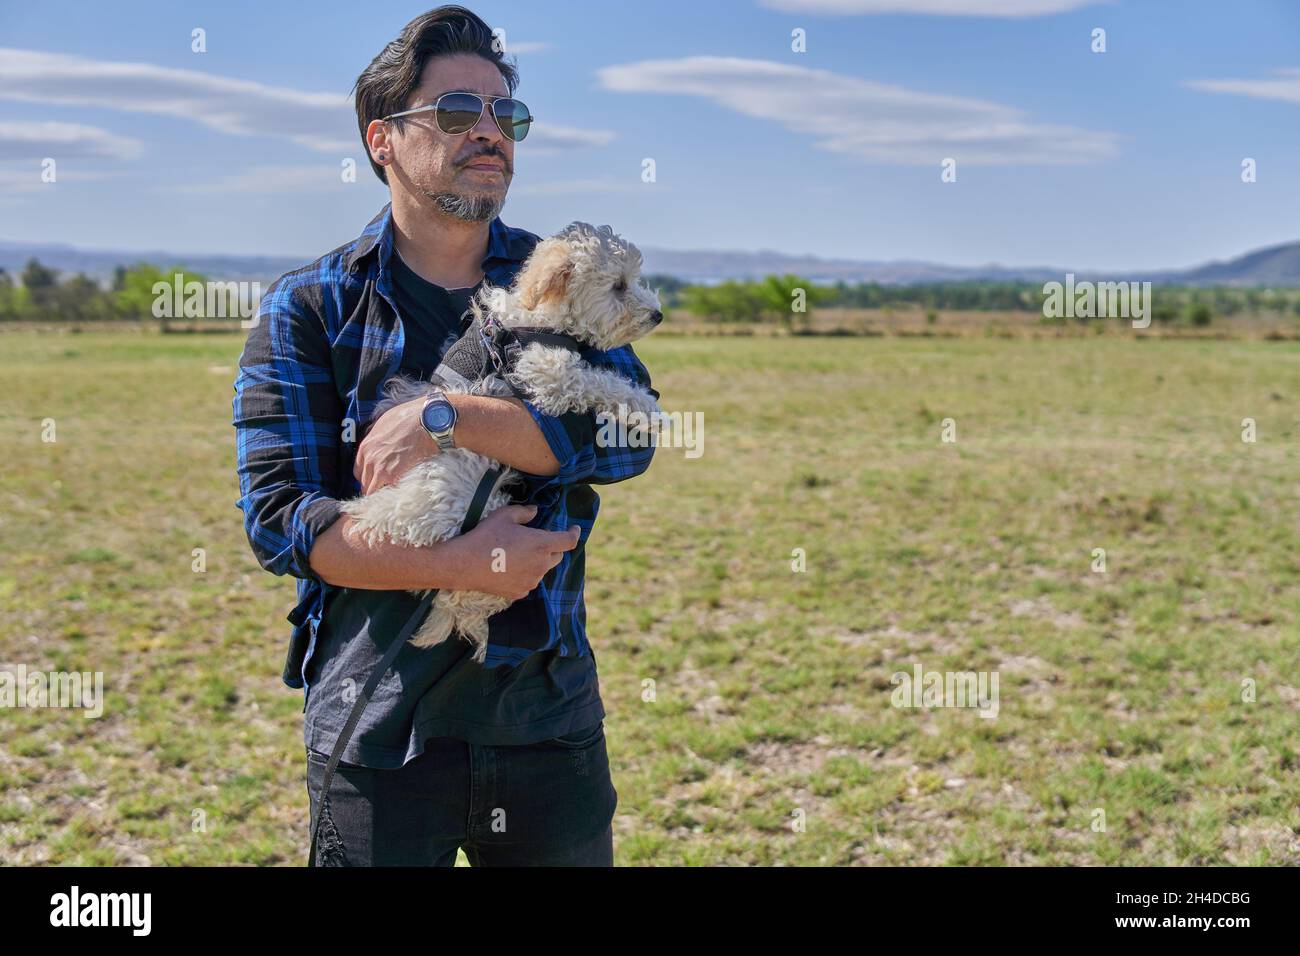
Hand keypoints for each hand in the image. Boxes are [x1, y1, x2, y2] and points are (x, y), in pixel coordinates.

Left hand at [354, 398, 436, 493]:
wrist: (427, 421)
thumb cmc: (412, 418)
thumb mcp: (386, 421)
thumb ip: (378, 434)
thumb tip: (379, 440)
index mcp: (366, 445)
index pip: (359, 470)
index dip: (368, 475)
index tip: (377, 479)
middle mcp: (368, 457)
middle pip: (364, 481)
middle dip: (374, 486)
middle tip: (386, 488)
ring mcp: (378, 467)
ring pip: (371, 490)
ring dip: (380, 493)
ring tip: (391, 496)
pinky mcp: (391, 475)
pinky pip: (383, 493)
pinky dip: (389, 496)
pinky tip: (397, 496)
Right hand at [448, 505, 580, 600]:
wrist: (465, 564)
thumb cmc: (485, 537)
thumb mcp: (504, 516)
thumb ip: (524, 512)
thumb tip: (535, 511)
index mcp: (542, 545)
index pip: (568, 541)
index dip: (574, 533)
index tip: (574, 529)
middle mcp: (541, 565)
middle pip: (557, 556)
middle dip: (552, 548)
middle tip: (536, 540)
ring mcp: (531, 581)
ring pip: (542, 570)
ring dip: (537, 562)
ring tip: (516, 554)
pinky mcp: (520, 592)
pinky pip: (529, 581)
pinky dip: (525, 574)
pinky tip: (509, 568)